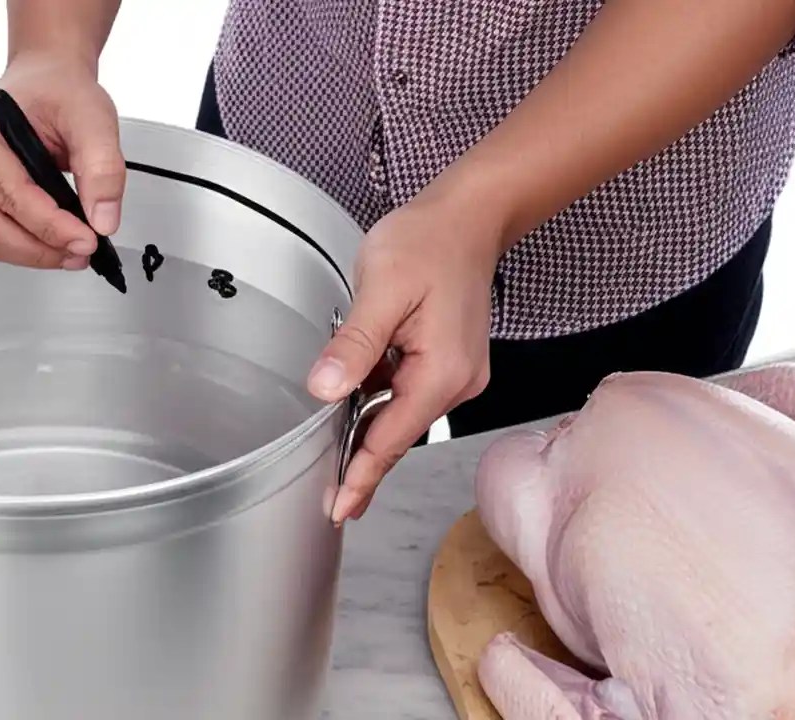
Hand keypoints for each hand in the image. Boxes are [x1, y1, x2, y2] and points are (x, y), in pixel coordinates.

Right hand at [0, 53, 125, 269]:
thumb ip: (103, 168)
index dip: (51, 226)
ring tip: (70, 252)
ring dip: (30, 253)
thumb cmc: (60, 92)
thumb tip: (102, 219)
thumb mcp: (94, 119)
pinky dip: (20, 247)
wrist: (46, 81)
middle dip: (41, 248)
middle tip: (81, 252)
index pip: (11, 193)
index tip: (88, 239)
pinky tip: (51, 244)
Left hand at [308, 188, 504, 523]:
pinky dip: (380, 402)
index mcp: (442, 372)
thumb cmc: (429, 243)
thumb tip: (326, 391)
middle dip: (362, 462)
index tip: (340, 509)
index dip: (362, 476)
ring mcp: (456, 374)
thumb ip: (354, 344)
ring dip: (368, 429)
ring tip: (334, 454)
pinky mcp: (448, 363)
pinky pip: (407, 394)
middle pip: (397, 434)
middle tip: (331, 498)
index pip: (391, 439)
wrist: (468, 218)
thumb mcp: (381, 289)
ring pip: (400, 415)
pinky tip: (355, 402)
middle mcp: (456, 382)